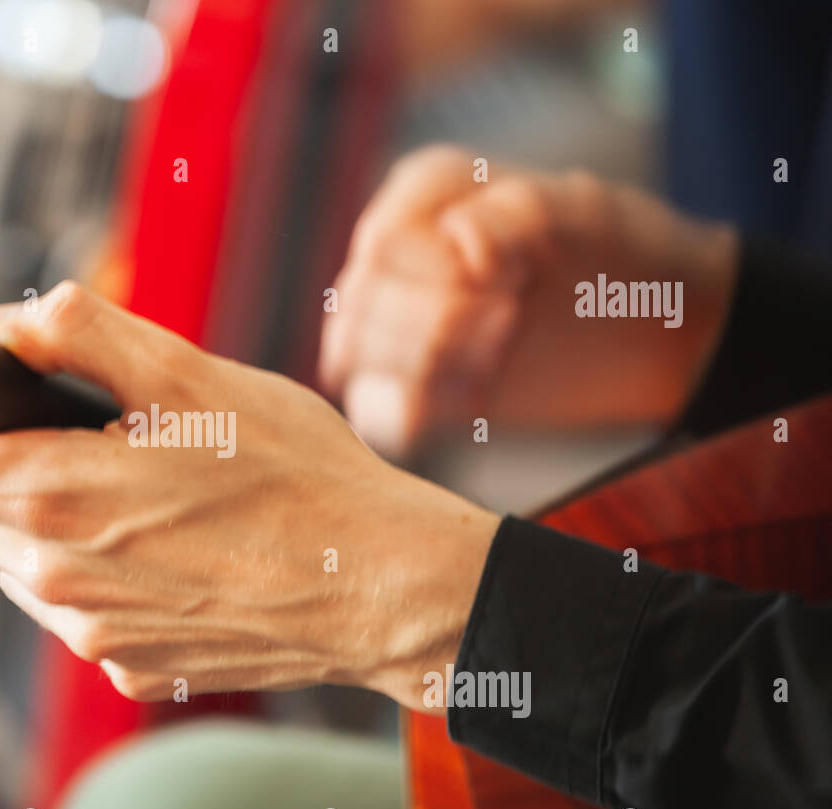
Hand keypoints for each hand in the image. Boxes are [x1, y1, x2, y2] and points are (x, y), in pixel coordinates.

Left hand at [0, 282, 498, 707]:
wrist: (375, 586)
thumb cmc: (295, 475)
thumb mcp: (190, 375)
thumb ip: (79, 336)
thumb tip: (2, 325)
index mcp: (51, 493)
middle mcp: (53, 576)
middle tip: (76, 439)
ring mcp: (89, 633)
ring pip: (20, 565)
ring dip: (48, 527)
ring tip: (140, 497)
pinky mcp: (128, 668)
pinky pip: (79, 613)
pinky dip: (100, 578)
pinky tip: (170, 553)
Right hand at [320, 144, 739, 456]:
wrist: (656, 325)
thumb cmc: (618, 254)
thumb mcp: (582, 214)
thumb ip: (513, 213)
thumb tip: (461, 244)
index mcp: (427, 193)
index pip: (380, 244)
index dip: (431, 277)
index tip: (507, 284)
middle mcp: (399, 251)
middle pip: (360, 300)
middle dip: (433, 324)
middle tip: (510, 322)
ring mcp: (398, 318)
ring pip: (354, 352)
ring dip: (426, 366)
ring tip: (496, 356)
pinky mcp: (411, 381)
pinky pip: (373, 408)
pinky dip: (409, 414)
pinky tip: (472, 399)